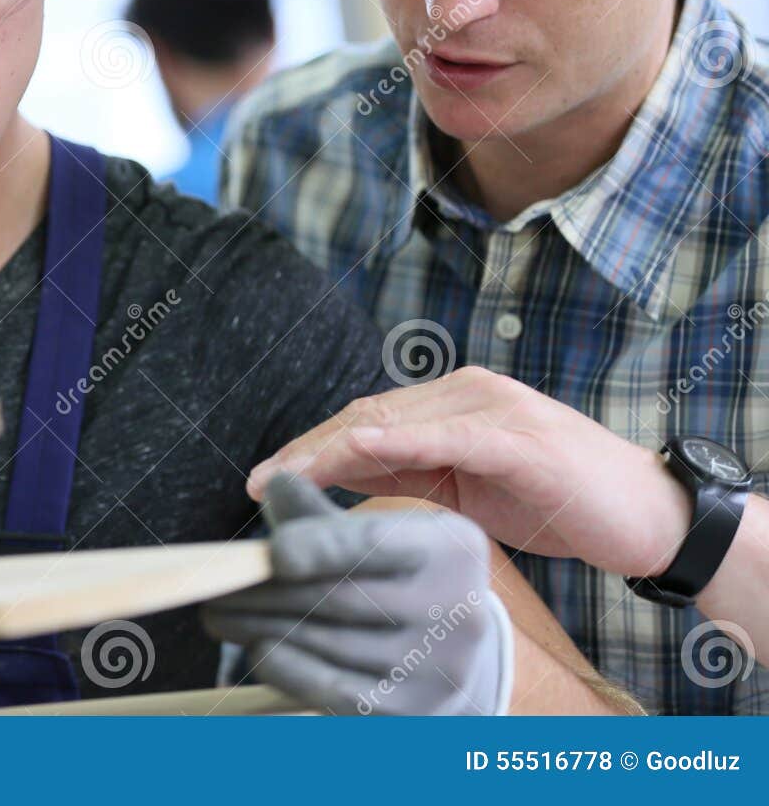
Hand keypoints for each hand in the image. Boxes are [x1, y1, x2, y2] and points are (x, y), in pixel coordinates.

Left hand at [204, 474, 512, 714]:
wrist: (449, 654)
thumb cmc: (393, 578)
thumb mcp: (373, 535)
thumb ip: (321, 514)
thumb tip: (273, 484)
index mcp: (449, 549)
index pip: (376, 545)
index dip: (320, 546)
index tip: (272, 552)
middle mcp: (457, 611)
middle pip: (340, 597)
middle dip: (266, 592)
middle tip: (212, 588)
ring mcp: (438, 669)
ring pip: (329, 643)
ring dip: (261, 627)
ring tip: (219, 615)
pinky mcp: (412, 712)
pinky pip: (334, 690)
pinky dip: (287, 668)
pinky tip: (254, 649)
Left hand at [247, 367, 690, 577]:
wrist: (648, 515)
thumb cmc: (559, 501)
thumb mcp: (469, 490)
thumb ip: (413, 476)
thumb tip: (348, 483)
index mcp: (452, 402)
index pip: (365, 419)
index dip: (311, 447)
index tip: (264, 479)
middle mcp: (466, 392)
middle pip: (367, 415)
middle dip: (307, 449)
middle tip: (259, 482)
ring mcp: (492, 410)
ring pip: (394, 421)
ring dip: (333, 448)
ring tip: (288, 476)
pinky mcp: (518, 438)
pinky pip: (444, 437)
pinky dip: (396, 442)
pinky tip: (356, 453)